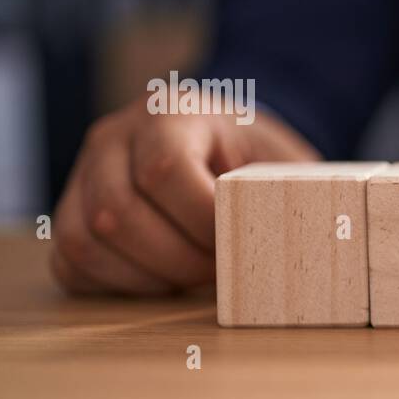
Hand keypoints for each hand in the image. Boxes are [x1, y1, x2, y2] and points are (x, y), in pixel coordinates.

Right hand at [50, 98, 318, 294]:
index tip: (243, 245)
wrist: (222, 138)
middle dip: (179, 260)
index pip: (165, 172)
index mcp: (170, 113)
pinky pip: (72, 263)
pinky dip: (119, 285)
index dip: (205, 223)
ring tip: (196, 277)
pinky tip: (163, 280)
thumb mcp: (284, 160)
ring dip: (149, 278)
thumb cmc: (257, 157)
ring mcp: (82, 175)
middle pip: (117, 214)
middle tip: (222, 273)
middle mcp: (113, 137)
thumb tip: (330, 232)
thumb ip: (295, 192)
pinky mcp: (69, 213)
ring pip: (87, 242)